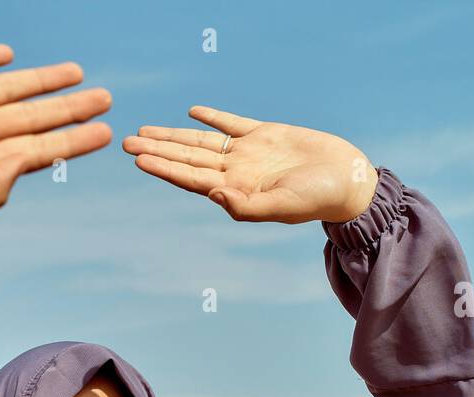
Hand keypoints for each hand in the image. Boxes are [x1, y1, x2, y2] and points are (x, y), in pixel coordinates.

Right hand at [0, 43, 112, 214]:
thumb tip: (31, 162)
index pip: (36, 150)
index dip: (72, 141)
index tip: (107, 132)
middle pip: (30, 118)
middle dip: (69, 109)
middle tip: (107, 98)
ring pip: (6, 90)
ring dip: (40, 82)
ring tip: (76, 75)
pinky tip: (8, 56)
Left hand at [122, 106, 377, 223]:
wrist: (348, 182)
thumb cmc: (318, 200)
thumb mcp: (282, 206)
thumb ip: (247, 205)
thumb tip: (213, 195)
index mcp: (235, 190)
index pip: (190, 178)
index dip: (163, 168)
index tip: (139, 159)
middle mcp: (235, 172)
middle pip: (187, 157)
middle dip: (157, 150)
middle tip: (126, 143)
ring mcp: (248, 153)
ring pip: (201, 141)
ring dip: (173, 135)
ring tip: (145, 131)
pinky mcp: (265, 135)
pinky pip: (232, 123)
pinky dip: (212, 117)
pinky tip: (192, 112)